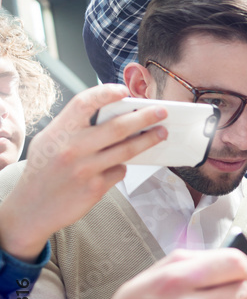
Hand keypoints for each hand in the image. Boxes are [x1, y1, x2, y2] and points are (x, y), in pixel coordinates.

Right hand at [0, 84, 166, 261]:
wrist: (32, 208)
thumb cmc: (44, 170)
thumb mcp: (49, 141)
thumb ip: (74, 127)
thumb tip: (111, 114)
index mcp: (60, 132)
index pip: (84, 103)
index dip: (106, 93)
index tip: (124, 90)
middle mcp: (72, 148)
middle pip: (118, 127)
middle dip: (145, 117)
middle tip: (162, 111)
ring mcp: (85, 169)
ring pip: (127, 150)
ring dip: (149, 139)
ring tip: (162, 132)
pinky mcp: (95, 188)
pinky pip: (120, 171)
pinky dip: (124, 165)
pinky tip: (123, 163)